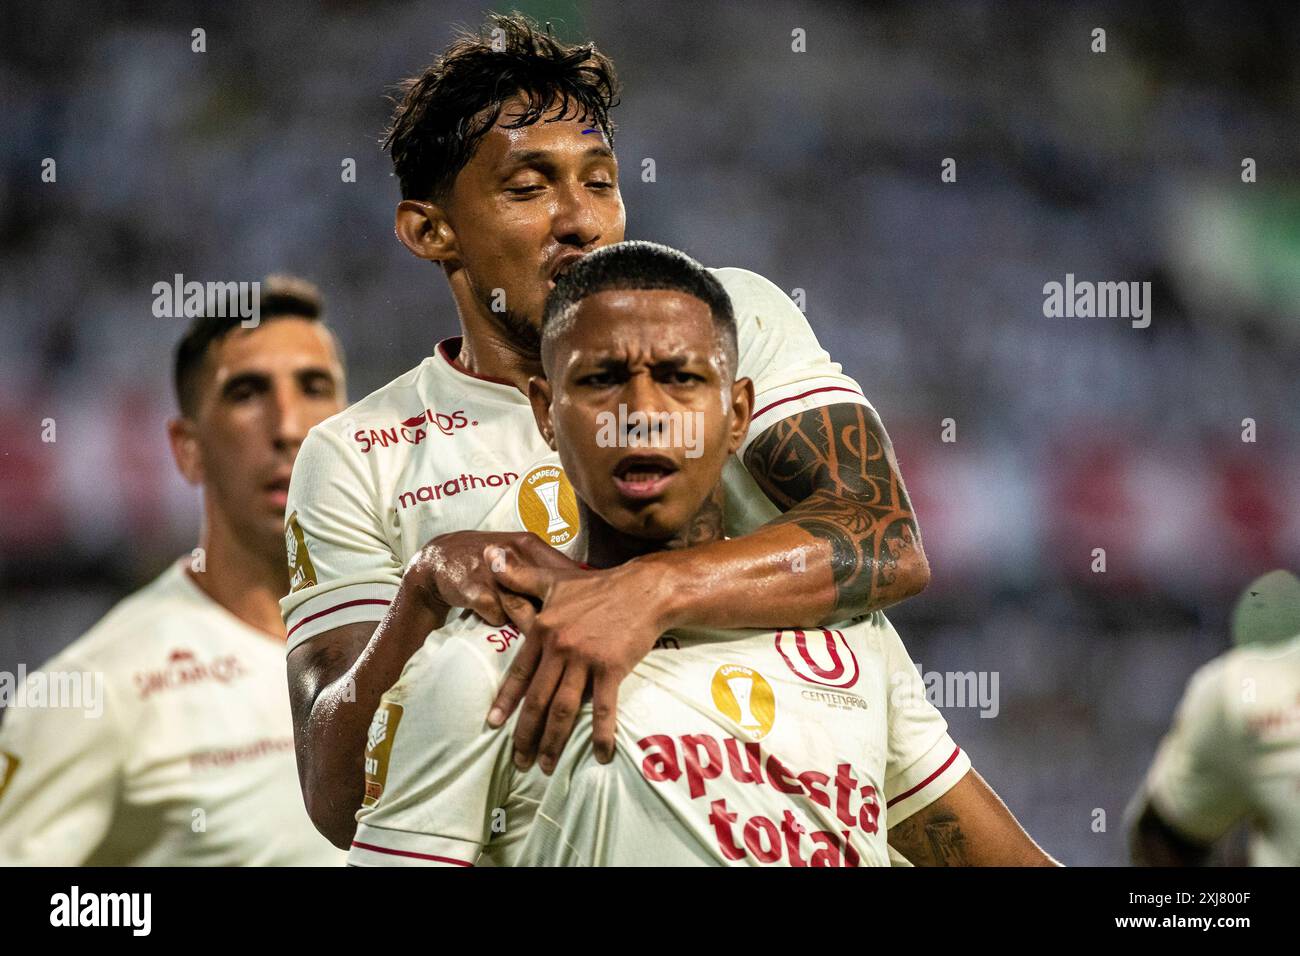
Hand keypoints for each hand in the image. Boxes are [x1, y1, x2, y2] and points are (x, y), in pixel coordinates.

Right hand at [406, 531, 580, 624]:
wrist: (440, 560)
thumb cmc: (489, 562)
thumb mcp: (518, 557)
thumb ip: (547, 571)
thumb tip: (588, 589)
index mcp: (529, 545)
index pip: (564, 570)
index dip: (582, 595)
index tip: (594, 615)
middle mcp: (513, 554)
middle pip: (547, 593)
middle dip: (558, 618)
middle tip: (568, 637)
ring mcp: (492, 572)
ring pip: (522, 607)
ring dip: (529, 626)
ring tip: (535, 638)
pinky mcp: (473, 589)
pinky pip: (496, 615)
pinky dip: (498, 622)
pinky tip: (496, 622)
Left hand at [484, 547, 670, 772]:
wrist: (644, 589)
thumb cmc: (598, 587)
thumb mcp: (554, 579)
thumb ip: (519, 576)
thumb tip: (490, 556)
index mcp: (544, 630)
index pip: (519, 673)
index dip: (506, 701)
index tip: (494, 725)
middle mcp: (560, 647)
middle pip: (538, 699)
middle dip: (526, 734)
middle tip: (519, 761)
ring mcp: (585, 660)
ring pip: (563, 709)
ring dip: (553, 741)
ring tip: (545, 766)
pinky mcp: (612, 668)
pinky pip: (602, 709)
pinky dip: (600, 734)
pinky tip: (599, 756)